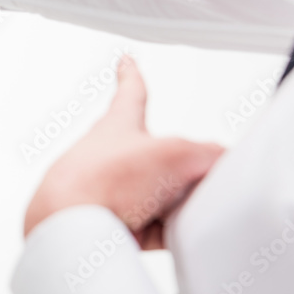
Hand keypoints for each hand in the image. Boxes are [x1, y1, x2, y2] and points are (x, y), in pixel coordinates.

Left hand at [23, 57, 224, 249]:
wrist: (70, 228)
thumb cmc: (103, 180)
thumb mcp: (176, 154)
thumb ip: (211, 155)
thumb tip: (224, 167)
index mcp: (118, 125)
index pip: (130, 92)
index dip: (132, 75)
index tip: (125, 61)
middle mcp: (111, 157)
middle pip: (159, 157)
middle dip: (179, 167)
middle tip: (192, 175)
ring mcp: (111, 193)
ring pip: (161, 196)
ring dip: (179, 204)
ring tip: (176, 208)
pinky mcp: (114, 227)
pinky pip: (157, 228)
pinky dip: (172, 232)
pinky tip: (174, 233)